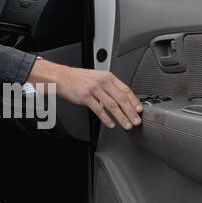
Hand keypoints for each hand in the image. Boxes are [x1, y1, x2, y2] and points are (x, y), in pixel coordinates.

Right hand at [27, 59, 142, 128]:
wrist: (62, 77)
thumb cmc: (79, 79)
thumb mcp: (97, 78)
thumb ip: (109, 87)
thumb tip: (122, 99)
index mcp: (108, 77)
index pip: (126, 90)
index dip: (134, 101)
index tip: (139, 110)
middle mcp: (103, 82)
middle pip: (121, 99)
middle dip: (131, 112)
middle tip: (136, 121)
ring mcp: (94, 89)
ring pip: (112, 105)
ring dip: (121, 117)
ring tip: (126, 125)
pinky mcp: (85, 97)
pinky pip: (99, 110)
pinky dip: (106, 119)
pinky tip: (111, 124)